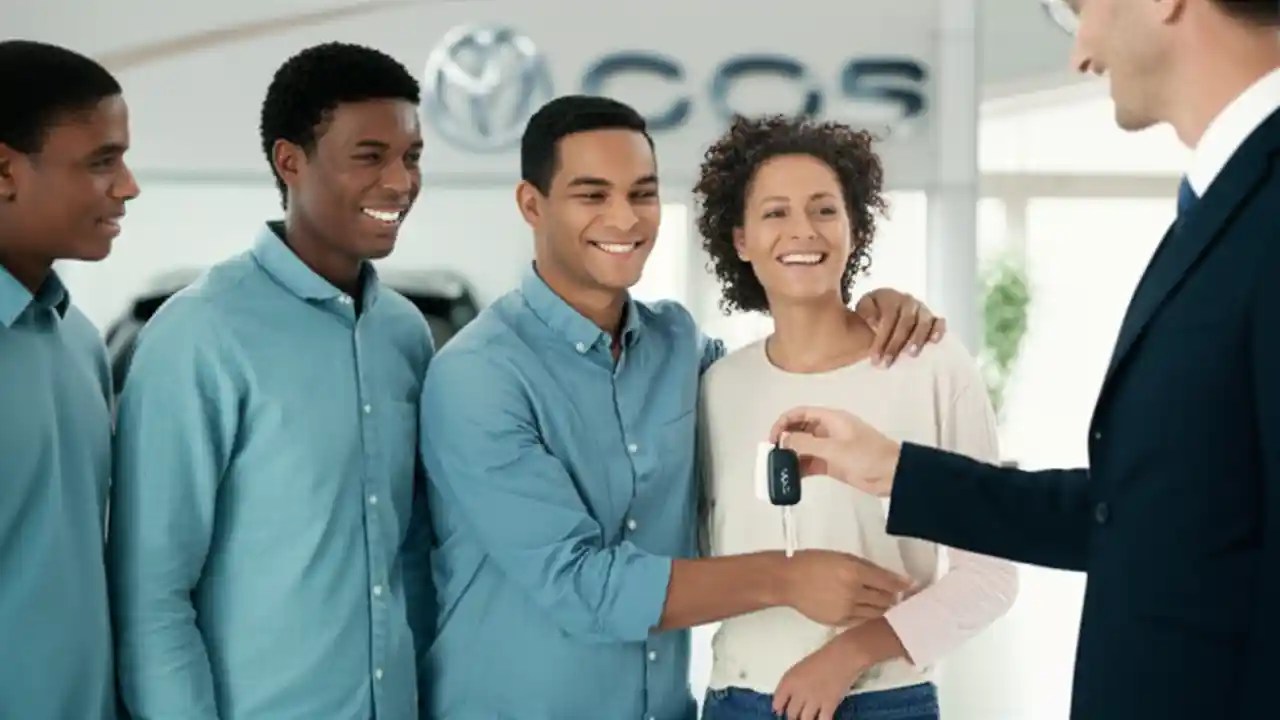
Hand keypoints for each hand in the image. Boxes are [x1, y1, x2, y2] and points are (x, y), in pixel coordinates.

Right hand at [769, 406, 899, 496]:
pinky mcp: (833, 463)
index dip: (783, 422)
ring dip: (792, 455)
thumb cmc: (867, 455)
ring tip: (780, 468)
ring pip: (804, 447)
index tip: (773, 438)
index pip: (800, 413)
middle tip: (774, 455)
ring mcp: (830, 447)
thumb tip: (784, 440)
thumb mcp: (834, 449)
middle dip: (785, 439)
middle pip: (800, 429)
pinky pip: (811, 462)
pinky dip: (801, 468)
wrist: (893, 475)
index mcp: (831, 419)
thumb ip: (806, 443)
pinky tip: (792, 478)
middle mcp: (828, 430)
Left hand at [772, 633, 869, 719]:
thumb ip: (792, 684)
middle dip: (793, 717)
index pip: (777, 702)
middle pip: (791, 714)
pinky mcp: (829, 705)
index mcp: (789, 680)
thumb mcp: (800, 668)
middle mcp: (799, 692)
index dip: (778, 708)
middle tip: (797, 716)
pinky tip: (821, 718)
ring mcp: (814, 700)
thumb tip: (788, 699)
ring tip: (808, 718)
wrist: (843, 655)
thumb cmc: (821, 657)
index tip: (780, 711)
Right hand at [781, 550, 911, 625]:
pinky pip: (862, 620)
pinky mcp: (839, 622)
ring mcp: (846, 609)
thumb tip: (889, 577)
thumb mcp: (842, 557)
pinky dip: (868, 615)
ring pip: (876, 612)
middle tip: (896, 593)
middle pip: (885, 599)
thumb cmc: (814, 562)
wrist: (788, 581)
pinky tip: (867, 609)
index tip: (910, 584)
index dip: (901, 583)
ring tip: (883, 602)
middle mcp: (853, 592)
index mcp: (854, 571)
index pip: (887, 581)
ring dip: (883, 607)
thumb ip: (866, 567)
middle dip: (893, 596)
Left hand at [854, 288, 945, 366]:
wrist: (884, 308)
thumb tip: (873, 322)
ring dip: (917, 339)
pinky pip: (939, 322)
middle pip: (905, 322)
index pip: (888, 317)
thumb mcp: (865, 306)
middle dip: (895, 345)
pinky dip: (938, 331)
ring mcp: (922, 310)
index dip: (882, 338)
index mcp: (891, 297)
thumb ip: (866, 311)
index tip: (875, 358)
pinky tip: (934, 341)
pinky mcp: (933, 319)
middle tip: (887, 363)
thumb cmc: (873, 310)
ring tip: (911, 354)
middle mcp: (909, 302)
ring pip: (923, 323)